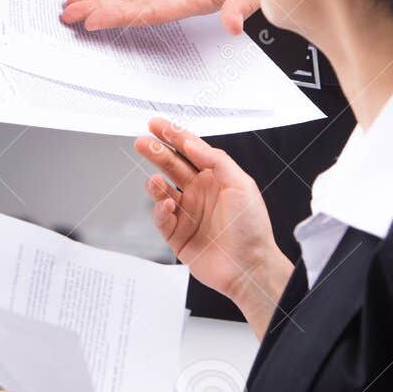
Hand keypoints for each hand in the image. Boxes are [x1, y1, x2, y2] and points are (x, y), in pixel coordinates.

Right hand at [136, 118, 291, 327]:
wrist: (249, 267)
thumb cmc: (251, 227)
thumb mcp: (240, 184)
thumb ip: (215, 160)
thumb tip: (192, 143)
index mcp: (215, 178)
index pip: (190, 150)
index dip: (172, 136)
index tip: (156, 124)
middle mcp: (199, 193)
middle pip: (171, 166)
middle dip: (155, 153)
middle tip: (141, 143)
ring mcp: (187, 213)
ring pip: (162, 191)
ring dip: (155, 183)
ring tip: (155, 181)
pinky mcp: (177, 235)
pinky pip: (161, 218)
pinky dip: (160, 210)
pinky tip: (168, 206)